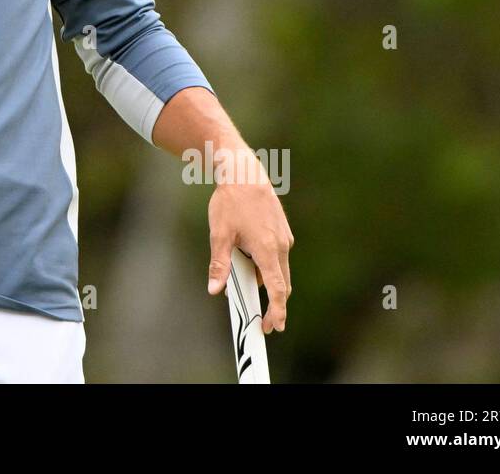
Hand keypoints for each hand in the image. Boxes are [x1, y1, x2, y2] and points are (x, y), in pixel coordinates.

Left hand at [206, 160, 293, 333]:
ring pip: (278, 269)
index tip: (276, 326)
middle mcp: (281, 245)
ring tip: (241, 276)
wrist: (244, 173)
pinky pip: (277, 256)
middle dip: (274, 303)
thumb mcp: (219, 235)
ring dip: (265, 279)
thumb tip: (215, 290)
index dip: (277, 310)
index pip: (277, 288)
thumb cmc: (231, 202)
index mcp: (268, 249)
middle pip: (281, 283)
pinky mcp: (282, 231)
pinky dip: (266, 264)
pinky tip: (247, 255)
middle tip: (262, 320)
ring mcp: (284, 237)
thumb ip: (219, 265)